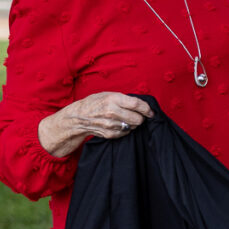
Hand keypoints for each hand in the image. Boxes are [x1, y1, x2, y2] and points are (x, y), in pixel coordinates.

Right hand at [39, 92, 153, 156]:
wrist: (78, 117)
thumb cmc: (94, 103)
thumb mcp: (108, 95)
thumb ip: (124, 99)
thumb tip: (141, 104)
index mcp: (113, 99)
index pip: (137, 104)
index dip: (147, 109)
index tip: (150, 112)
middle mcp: (112, 112)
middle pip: (137, 118)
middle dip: (141, 117)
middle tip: (139, 116)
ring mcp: (110, 124)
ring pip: (133, 126)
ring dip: (133, 123)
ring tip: (127, 119)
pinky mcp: (109, 133)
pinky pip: (126, 132)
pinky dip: (126, 129)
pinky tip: (120, 124)